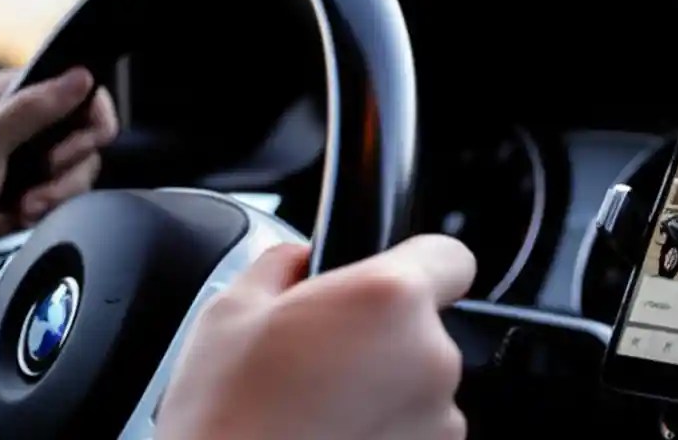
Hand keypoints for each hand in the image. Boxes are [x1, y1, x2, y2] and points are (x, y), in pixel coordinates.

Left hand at [0, 67, 118, 249]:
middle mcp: (22, 121)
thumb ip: (29, 110)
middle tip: (40, 185)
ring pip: (79, 167)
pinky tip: (17, 218)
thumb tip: (82, 75)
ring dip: (56, 194)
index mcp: (6, 95)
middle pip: (85, 132)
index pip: (76, 87)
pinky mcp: (34, 187)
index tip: (78, 147)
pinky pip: (66, 193)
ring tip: (22, 209)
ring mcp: (29, 156)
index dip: (90, 115)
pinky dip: (48, 209)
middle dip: (69, 166)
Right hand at [157, 235, 475, 439]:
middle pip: (427, 326)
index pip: (450, 256)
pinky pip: (417, 428)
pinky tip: (334, 434)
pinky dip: (387, 429)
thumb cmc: (226, 419)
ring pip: (423, 382)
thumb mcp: (230, 311)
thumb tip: (298, 260)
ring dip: (387, 388)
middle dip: (384, 336)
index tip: (389, 283)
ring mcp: (440, 418)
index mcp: (390, 298)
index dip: (420, 265)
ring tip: (322, 408)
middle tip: (323, 358)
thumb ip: (284, 266)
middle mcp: (432, 355)